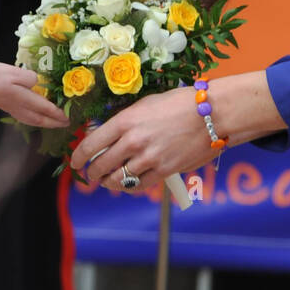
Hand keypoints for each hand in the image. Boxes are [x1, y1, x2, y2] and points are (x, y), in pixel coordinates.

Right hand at [0, 63, 69, 127]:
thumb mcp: (14, 72)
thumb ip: (30, 77)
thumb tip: (37, 82)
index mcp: (24, 98)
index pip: (46, 109)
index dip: (58, 114)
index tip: (69, 118)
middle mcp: (19, 107)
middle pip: (40, 119)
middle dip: (54, 123)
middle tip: (65, 125)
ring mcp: (11, 108)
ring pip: (32, 120)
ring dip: (44, 123)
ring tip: (52, 123)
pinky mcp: (4, 106)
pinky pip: (25, 116)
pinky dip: (34, 119)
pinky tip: (32, 115)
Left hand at [70, 86, 216, 191]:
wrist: (213, 114)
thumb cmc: (181, 103)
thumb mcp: (146, 104)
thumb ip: (125, 120)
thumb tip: (108, 134)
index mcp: (125, 121)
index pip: (91, 144)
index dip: (78, 157)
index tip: (75, 162)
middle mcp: (133, 141)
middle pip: (101, 165)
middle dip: (92, 172)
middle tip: (90, 174)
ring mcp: (148, 158)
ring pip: (117, 179)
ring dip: (108, 183)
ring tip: (106, 182)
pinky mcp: (164, 171)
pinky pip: (138, 185)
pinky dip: (129, 187)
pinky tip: (127, 184)